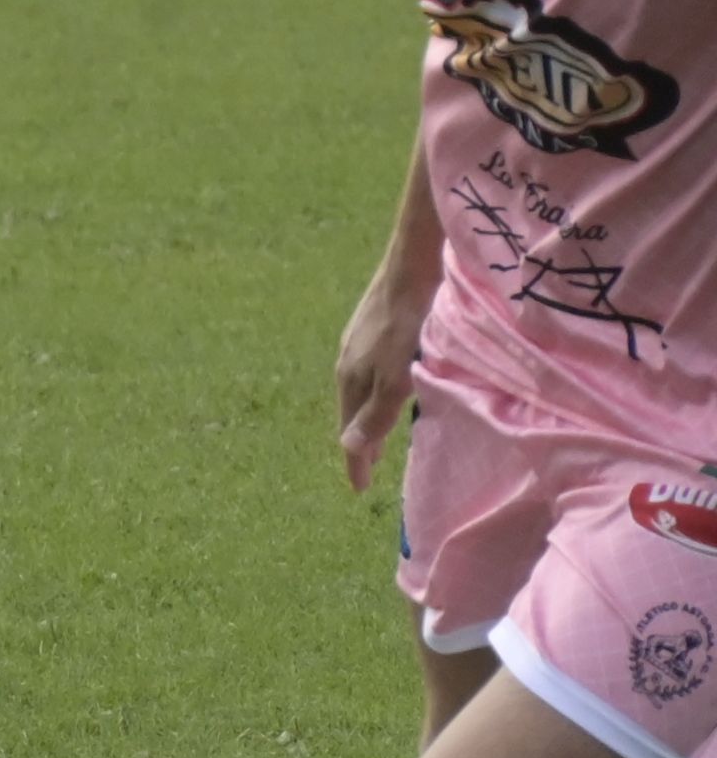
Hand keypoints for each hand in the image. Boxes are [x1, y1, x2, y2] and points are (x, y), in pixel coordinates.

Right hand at [337, 253, 430, 491]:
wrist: (410, 268)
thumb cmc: (408, 324)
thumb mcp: (395, 375)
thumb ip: (376, 413)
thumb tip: (348, 449)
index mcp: (350, 379)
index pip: (349, 431)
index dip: (355, 461)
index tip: (359, 490)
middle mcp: (348, 363)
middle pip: (352, 412)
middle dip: (359, 440)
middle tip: (370, 466)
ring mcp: (358, 344)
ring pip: (362, 391)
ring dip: (369, 416)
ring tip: (382, 433)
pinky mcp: (372, 329)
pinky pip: (370, 373)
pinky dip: (377, 393)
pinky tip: (392, 387)